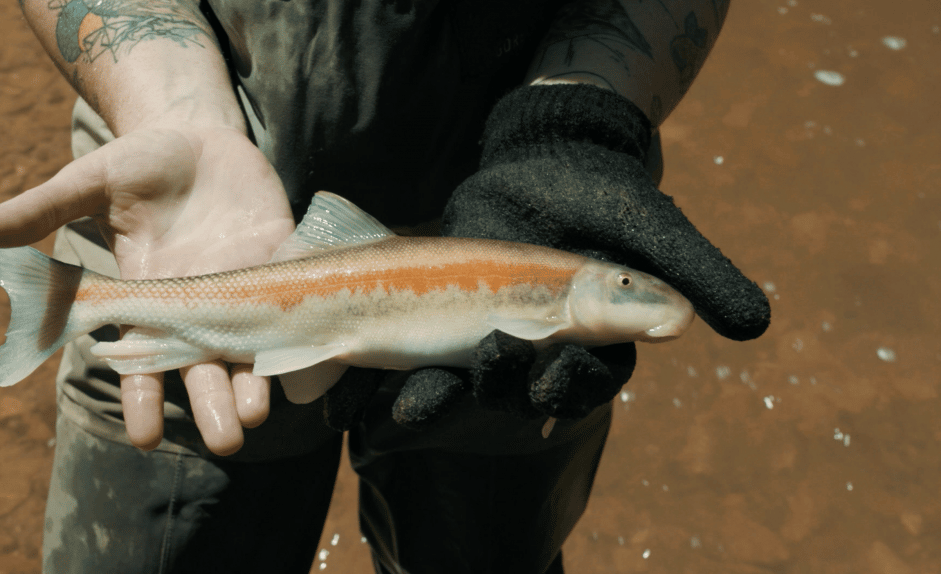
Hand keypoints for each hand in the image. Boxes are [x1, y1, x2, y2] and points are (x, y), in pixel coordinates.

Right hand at [0, 125, 294, 454]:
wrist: (200, 137)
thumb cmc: (141, 163)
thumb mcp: (92, 180)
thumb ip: (47, 207)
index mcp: (150, 295)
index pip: (143, 360)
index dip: (142, 398)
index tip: (144, 437)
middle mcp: (199, 304)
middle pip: (205, 368)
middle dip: (213, 406)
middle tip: (227, 442)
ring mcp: (243, 285)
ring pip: (250, 348)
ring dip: (257, 382)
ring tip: (261, 416)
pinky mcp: (281, 260)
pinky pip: (293, 300)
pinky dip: (301, 328)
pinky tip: (312, 358)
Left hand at [323, 84, 769, 430]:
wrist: (548, 158)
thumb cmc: (607, 193)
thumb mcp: (654, 226)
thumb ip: (694, 272)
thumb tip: (757, 325)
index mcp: (599, 342)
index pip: (588, 381)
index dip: (569, 383)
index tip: (553, 371)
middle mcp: (547, 352)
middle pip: (523, 391)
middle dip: (503, 386)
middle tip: (485, 363)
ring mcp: (496, 339)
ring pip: (471, 384)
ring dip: (445, 397)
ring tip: (411, 404)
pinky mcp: (452, 322)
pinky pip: (428, 358)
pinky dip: (407, 377)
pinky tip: (377, 389)